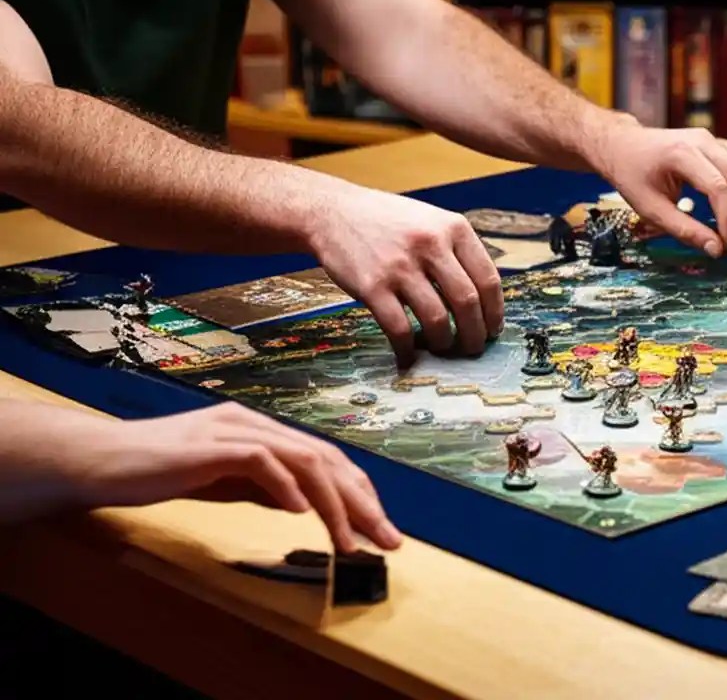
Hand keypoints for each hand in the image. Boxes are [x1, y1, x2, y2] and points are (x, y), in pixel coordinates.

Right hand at [71, 403, 400, 553]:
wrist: (102, 461)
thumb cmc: (159, 472)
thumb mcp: (224, 483)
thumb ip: (262, 488)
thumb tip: (301, 504)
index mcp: (263, 432)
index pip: (326, 460)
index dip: (358, 493)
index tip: (378, 528)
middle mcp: (256, 424)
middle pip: (327, 459)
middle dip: (363, 502)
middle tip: (387, 538)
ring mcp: (234, 430)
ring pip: (304, 460)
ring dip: (333, 503)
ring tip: (349, 539)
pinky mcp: (210, 445)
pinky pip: (260, 460)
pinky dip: (284, 486)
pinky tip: (298, 513)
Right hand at [307, 187, 503, 366]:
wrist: (332, 211)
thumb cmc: (386, 221)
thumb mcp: (431, 221)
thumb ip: (457, 252)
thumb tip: (482, 299)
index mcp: (453, 228)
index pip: (488, 279)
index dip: (495, 312)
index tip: (493, 328)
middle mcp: (430, 244)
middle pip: (468, 302)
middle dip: (475, 334)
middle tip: (473, 347)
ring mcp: (400, 266)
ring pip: (438, 319)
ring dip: (445, 343)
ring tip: (442, 347)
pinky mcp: (372, 286)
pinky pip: (399, 329)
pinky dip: (408, 349)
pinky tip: (409, 353)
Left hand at [592, 121, 726, 254]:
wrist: (622, 145)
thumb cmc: (632, 177)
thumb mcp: (650, 209)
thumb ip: (684, 229)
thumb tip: (715, 249)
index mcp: (681, 154)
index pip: (718, 188)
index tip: (724, 244)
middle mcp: (703, 141)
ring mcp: (714, 139)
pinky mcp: (720, 143)